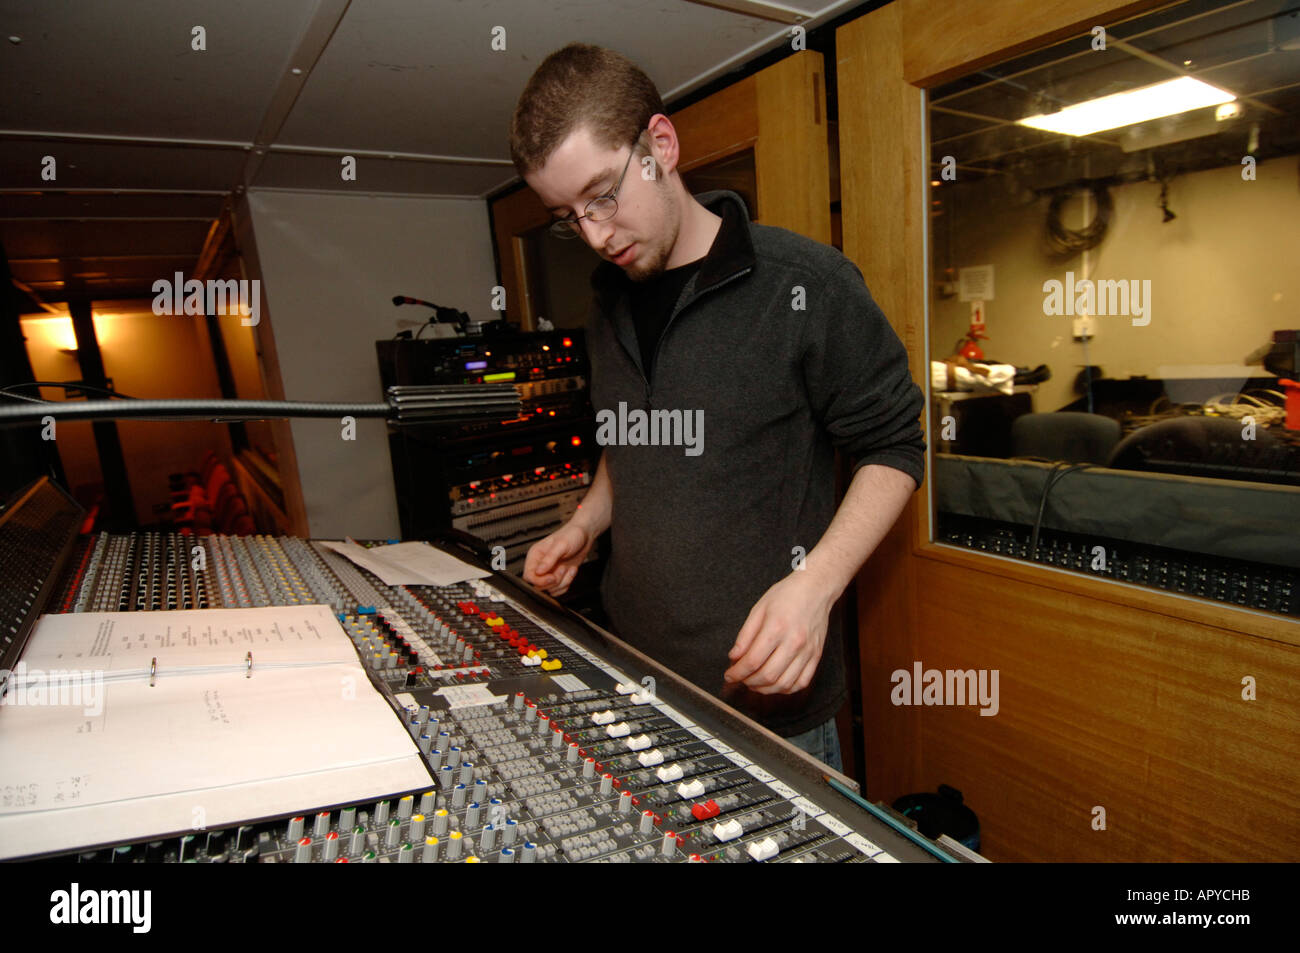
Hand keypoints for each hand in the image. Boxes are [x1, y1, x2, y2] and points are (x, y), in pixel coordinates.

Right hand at [523, 522, 592, 595]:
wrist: (585, 535)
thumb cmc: (572, 535)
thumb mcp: (561, 545)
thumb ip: (549, 559)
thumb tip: (538, 571)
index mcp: (535, 556)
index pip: (528, 576)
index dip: (539, 581)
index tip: (552, 577)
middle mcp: (540, 565)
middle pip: (538, 586)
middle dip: (554, 581)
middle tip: (563, 568)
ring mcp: (550, 572)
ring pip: (550, 589)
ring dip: (562, 582)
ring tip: (568, 567)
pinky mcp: (559, 576)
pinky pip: (559, 589)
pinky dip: (567, 583)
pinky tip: (572, 570)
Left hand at [724, 571, 833, 694]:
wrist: (816, 588)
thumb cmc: (786, 595)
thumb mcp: (759, 609)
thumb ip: (745, 635)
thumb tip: (734, 657)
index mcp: (776, 628)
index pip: (753, 661)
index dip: (737, 673)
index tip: (729, 675)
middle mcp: (794, 642)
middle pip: (768, 676)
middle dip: (748, 682)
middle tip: (740, 679)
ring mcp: (807, 651)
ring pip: (784, 684)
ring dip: (765, 689)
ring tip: (754, 683)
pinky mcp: (816, 656)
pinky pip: (802, 682)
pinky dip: (786, 689)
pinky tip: (775, 683)